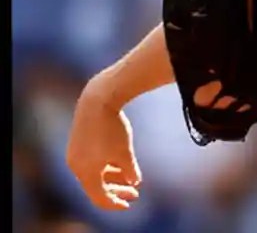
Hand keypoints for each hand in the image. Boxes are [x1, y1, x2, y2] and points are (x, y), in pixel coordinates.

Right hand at [64, 74, 142, 210]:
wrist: (98, 100)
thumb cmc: (112, 128)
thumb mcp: (125, 152)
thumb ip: (130, 171)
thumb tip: (134, 182)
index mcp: (86, 172)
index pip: (99, 197)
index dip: (115, 203)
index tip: (130, 204)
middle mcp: (76, 166)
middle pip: (95, 187)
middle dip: (116, 192)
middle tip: (135, 194)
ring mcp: (75, 155)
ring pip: (94, 174)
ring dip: (112, 179)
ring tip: (132, 180)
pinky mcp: (77, 143)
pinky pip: (91, 163)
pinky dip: (106, 167)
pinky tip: (121, 165)